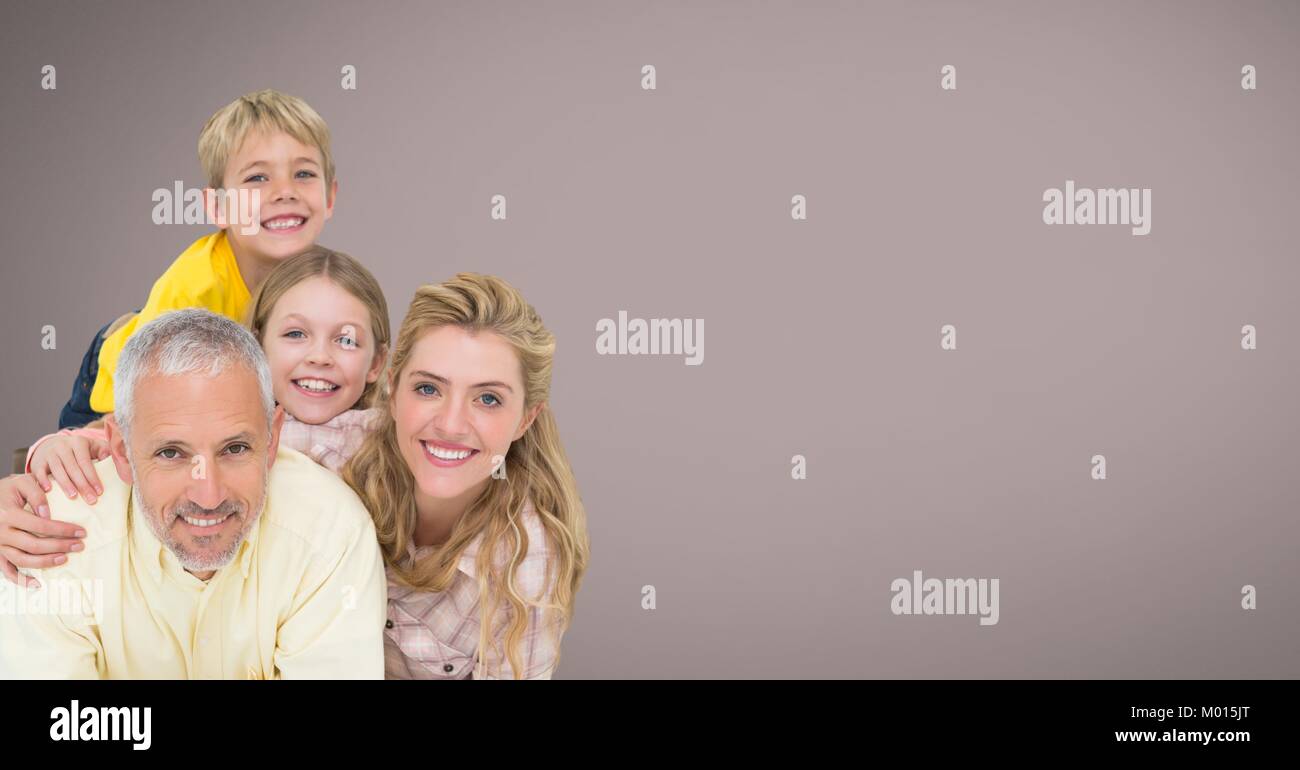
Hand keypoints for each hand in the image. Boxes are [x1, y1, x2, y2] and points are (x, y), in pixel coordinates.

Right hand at [0, 473, 85, 587]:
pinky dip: (20, 580)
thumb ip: (36, 494)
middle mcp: (0, 532)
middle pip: (33, 545)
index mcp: (8, 514)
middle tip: (79, 546)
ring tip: (65, 558)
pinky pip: (6, 570)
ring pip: (22, 560)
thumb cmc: (8, 489)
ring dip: (45, 562)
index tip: (81, 532)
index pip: (40, 525)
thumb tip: (47, 514)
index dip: (63, 530)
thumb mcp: (21, 482)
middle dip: (60, 546)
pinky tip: (38, 584)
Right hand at [29, 433, 107, 503]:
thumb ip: (105, 451)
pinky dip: (43, 481)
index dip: (92, 477)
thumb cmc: (78, 449)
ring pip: (57, 470)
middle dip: (82, 485)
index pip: (85, 462)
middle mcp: (63, 446)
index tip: (100, 491)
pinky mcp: (38, 462)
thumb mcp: (93, 446)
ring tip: (73, 497)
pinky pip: (39, 472)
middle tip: (91, 500)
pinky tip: (48, 491)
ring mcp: (49, 454)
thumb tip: (115, 462)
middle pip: (73, 468)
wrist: (52, 444)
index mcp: (78, 442)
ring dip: (65, 484)